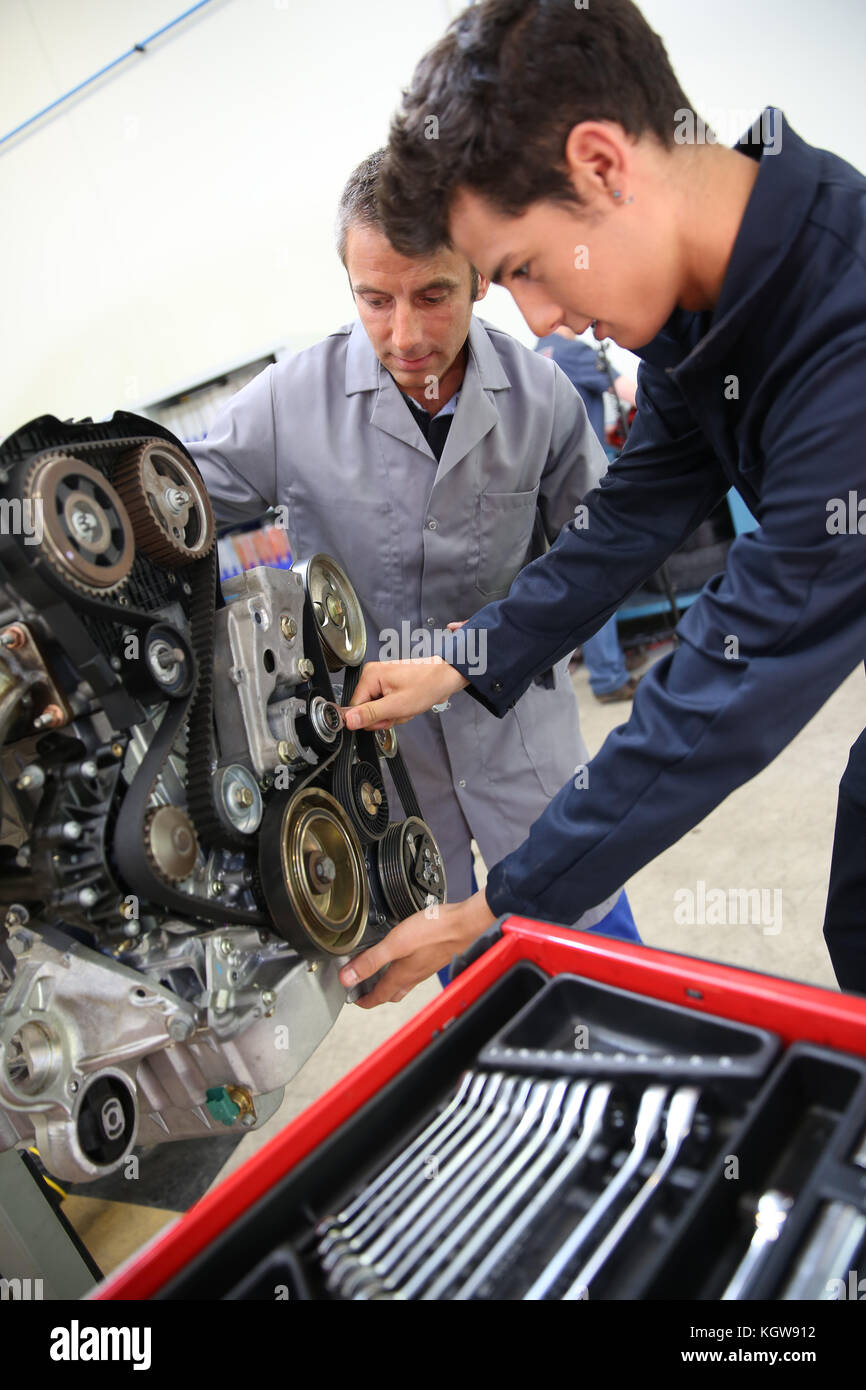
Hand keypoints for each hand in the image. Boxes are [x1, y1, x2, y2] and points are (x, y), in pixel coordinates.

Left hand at [338, 890, 496, 1006]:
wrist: (466, 924)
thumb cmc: (436, 931)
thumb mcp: (396, 943)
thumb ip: (371, 960)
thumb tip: (347, 978)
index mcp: (402, 975)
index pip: (378, 996)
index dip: (362, 1000)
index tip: (352, 999)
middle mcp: (414, 975)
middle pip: (391, 993)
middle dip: (375, 994)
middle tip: (363, 989)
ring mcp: (426, 967)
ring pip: (404, 982)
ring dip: (388, 981)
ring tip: (377, 972)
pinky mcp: (434, 956)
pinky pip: (415, 970)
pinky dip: (403, 969)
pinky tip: (403, 955)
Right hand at [343, 655, 466, 730]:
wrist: (446, 677)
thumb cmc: (427, 685)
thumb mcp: (396, 706)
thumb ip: (370, 714)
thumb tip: (348, 720)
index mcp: (370, 676)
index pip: (354, 707)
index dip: (370, 719)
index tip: (385, 717)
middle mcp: (373, 675)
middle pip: (366, 709)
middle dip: (384, 717)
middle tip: (399, 712)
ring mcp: (382, 680)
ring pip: (378, 710)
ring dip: (393, 714)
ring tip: (406, 706)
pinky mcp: (390, 685)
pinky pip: (386, 705)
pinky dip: (397, 710)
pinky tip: (407, 704)